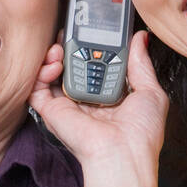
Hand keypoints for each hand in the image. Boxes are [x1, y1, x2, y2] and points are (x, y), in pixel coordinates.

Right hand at [28, 30, 169, 176]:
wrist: (122, 155)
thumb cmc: (140, 135)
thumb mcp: (150, 92)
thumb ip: (141, 64)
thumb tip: (140, 39)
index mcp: (108, 98)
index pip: (95, 66)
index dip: (91, 47)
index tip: (91, 30)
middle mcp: (86, 102)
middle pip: (71, 66)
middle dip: (69, 47)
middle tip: (72, 33)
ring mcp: (68, 107)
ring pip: (50, 75)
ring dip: (52, 55)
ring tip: (61, 46)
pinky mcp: (52, 113)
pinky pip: (36, 89)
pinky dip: (40, 72)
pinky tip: (54, 63)